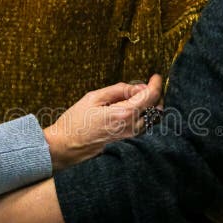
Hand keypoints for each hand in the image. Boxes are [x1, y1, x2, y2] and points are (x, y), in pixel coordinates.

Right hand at [43, 74, 162, 169]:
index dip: (156, 83)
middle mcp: (132, 127)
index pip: (151, 96)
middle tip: (147, 85)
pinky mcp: (127, 142)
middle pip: (156, 108)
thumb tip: (138, 87)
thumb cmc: (76, 121)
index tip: (156, 76)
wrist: (66, 146)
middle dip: (155, 94)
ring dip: (150, 106)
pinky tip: (133, 109)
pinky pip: (144, 127)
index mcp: (124, 113)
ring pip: (152, 119)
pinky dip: (145, 115)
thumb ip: (119, 90)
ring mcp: (131, 137)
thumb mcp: (94, 97)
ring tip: (138, 96)